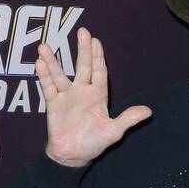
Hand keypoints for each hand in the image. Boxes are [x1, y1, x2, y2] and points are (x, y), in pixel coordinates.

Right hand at [37, 26, 151, 167]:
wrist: (73, 156)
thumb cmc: (93, 143)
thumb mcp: (113, 132)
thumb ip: (128, 119)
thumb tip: (148, 111)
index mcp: (97, 96)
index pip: (99, 72)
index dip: (98, 57)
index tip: (96, 41)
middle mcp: (82, 92)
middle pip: (83, 67)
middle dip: (83, 50)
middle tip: (83, 32)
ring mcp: (67, 96)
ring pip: (60, 74)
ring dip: (53, 61)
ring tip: (45, 47)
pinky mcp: (54, 104)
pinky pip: (48, 87)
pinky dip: (44, 76)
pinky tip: (40, 63)